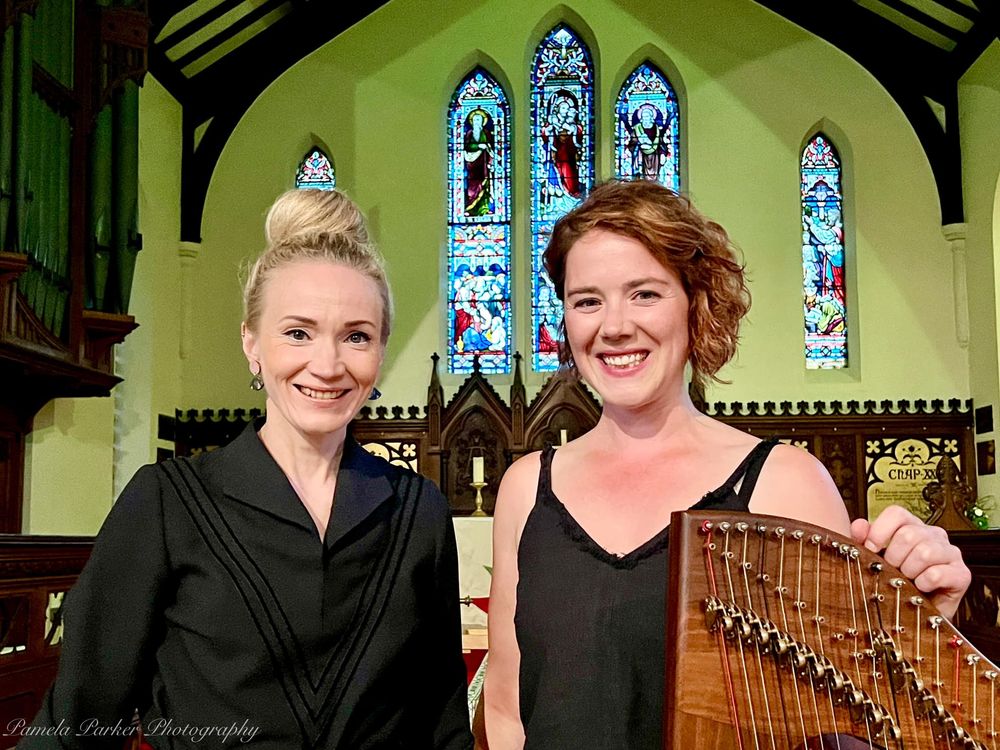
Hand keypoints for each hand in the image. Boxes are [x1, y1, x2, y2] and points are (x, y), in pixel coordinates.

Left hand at [851, 505, 970, 618]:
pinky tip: (921, 587)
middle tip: (893, 570)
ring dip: (909, 571)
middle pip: (908, 534)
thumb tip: (859, 525)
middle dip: (893, 557)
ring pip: (924, 552)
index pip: (897, 513)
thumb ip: (864, 539)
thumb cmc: (896, 582)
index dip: (880, 531)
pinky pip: (937, 574)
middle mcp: (934, 535)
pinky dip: (923, 583)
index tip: (871, 548)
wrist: (916, 613)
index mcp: (913, 526)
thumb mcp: (875, 558)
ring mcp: (950, 553)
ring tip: (907, 580)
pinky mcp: (961, 574)